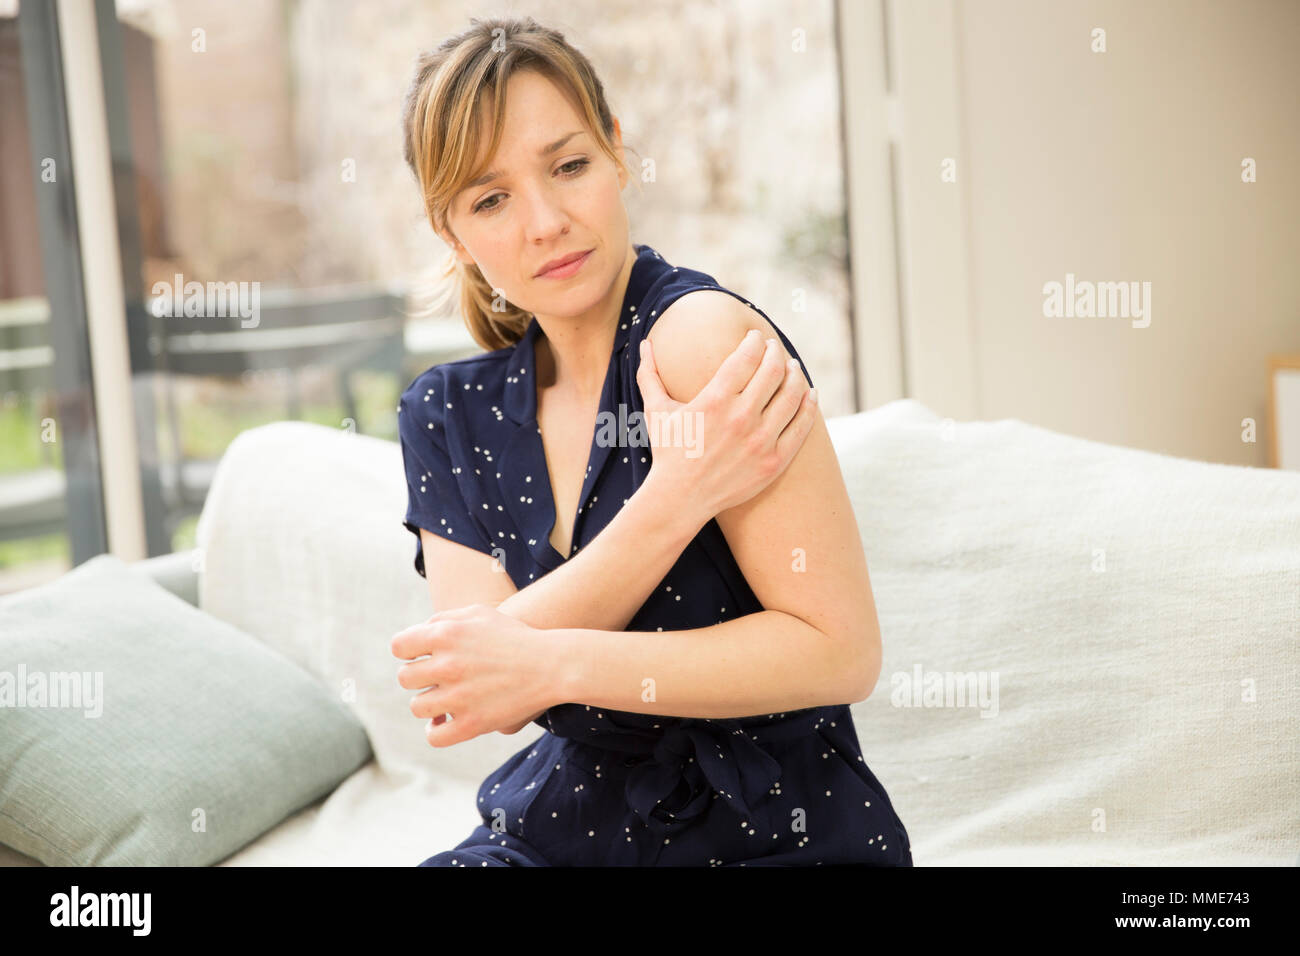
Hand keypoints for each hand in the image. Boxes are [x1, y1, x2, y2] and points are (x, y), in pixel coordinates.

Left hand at [390, 604, 558, 746]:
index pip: (399, 647)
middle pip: (405, 678)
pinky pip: (434, 736)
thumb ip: (443, 619)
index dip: (409, 651)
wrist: (552, 665)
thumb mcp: (479, 614)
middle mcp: (447, 665)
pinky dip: (435, 730)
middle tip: (439, 677)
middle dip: (419, 677)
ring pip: (418, 707)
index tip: (423, 656)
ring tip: (445, 698)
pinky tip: (444, 722)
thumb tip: (417, 636)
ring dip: (428, 703)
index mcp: (445, 635)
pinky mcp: (471, 724)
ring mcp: (458, 697)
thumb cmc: (515, 636)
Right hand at [636, 328, 818, 522]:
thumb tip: (644, 343)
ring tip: (793, 367)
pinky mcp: (774, 461)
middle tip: (774, 349)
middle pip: (773, 370)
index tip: (754, 337)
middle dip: (775, 352)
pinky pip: (801, 426)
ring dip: (796, 375)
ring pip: (792, 394)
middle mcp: (740, 418)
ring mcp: (760, 441)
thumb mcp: (656, 411)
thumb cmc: (669, 452)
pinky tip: (809, 394)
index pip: (747, 356)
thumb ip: (650, 374)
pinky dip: (809, 405)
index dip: (754, 341)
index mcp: (714, 400)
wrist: (681, 498)